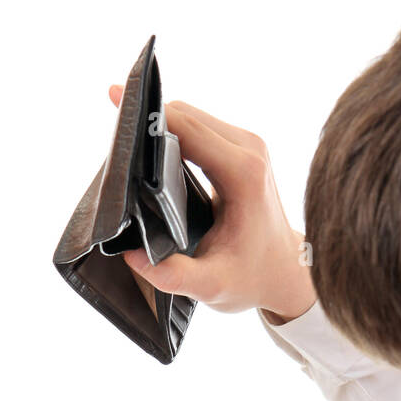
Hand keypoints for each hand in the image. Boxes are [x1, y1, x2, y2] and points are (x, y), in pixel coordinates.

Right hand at [109, 85, 315, 322]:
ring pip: (191, 116)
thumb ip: (173, 275)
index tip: (116, 117)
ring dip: (159, 124)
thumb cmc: (253, 278)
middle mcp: (249, 151)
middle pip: (186, 114)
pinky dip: (172, 132)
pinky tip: (151, 150)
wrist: (285, 273)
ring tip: (128, 147)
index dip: (149, 117)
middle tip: (115, 144)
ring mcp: (248, 146)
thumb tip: (132, 256)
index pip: (187, 127)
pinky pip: (198, 127)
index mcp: (244, 174)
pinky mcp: (241, 149)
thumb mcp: (213, 286)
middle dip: (148, 119)